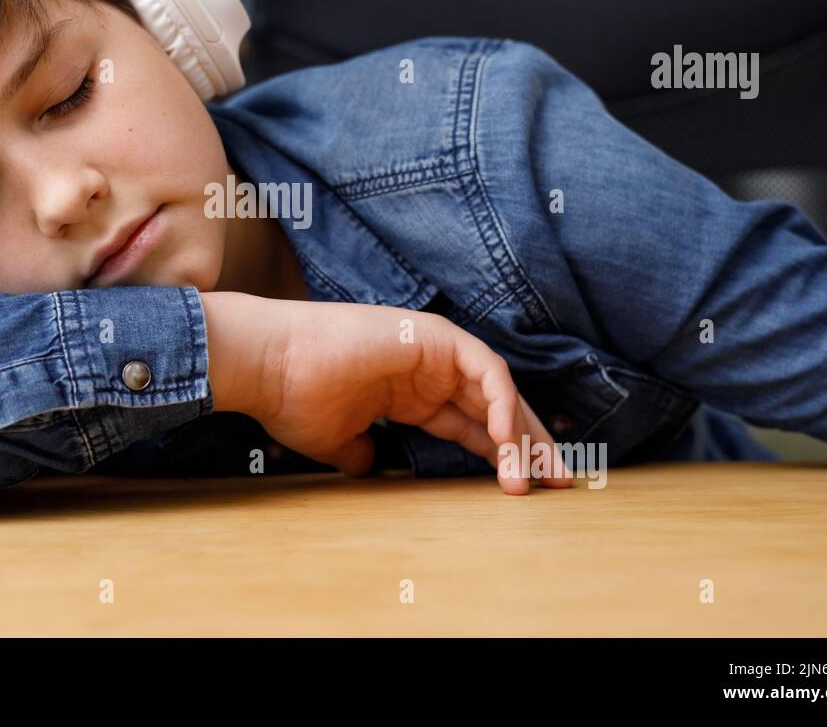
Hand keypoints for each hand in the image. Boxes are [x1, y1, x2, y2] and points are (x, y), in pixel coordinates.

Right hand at [202, 292, 572, 492]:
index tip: (525, 489)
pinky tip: (505, 442)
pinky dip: (503, 404)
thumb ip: (362, 453)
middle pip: (496, 407)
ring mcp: (431, 349)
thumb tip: (372, 467)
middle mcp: (427, 368)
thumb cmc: (292, 399)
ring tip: (536, 476)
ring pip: (500, 390)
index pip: (472, 423)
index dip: (501, 454)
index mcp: (409, 391)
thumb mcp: (337, 441)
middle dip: (530, 445)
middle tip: (559, 482)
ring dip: (523, 433)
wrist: (268, 366)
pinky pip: (486, 371)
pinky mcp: (432, 336)